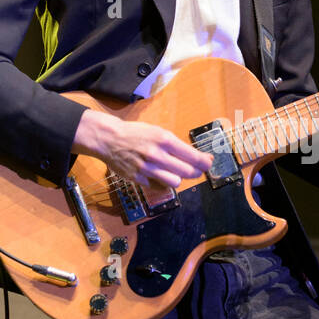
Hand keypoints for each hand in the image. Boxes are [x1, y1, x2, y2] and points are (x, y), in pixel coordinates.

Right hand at [73, 109, 211, 187]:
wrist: (109, 139)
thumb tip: (197, 156)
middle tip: (196, 170)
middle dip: (196, 172)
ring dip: (178, 178)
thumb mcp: (157, 132)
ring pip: (175, 182)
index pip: (193, 156)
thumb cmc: (135, 133)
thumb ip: (175, 145)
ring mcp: (147, 168)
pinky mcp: (138, 178)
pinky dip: (161, 182)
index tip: (208, 163)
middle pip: (188, 172)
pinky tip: (158, 174)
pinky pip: (159, 186)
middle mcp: (157, 155)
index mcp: (164, 140)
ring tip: (175, 172)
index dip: (204, 162)